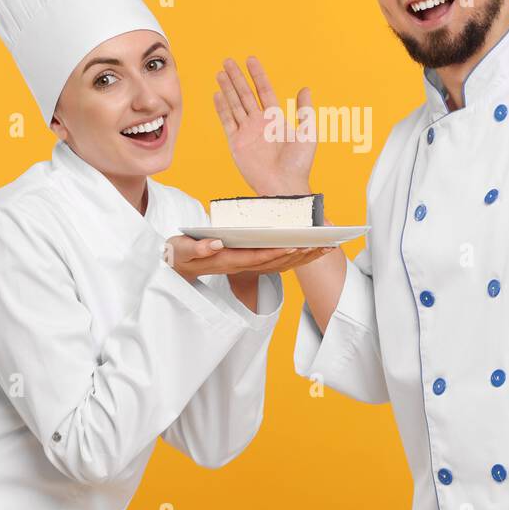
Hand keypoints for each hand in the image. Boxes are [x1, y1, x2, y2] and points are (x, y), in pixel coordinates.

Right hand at [163, 235, 332, 284]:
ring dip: (304, 257)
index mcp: (228, 261)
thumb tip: (215, 244)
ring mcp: (249, 266)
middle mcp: (243, 265)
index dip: (276, 253)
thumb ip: (197, 248)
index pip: (257, 258)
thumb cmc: (182, 253)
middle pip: (276, 263)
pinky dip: (298, 255)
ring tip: (326, 245)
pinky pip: (280, 261)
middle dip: (300, 254)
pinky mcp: (253, 262)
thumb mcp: (182, 249)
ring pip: (282, 264)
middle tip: (322, 244)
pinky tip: (314, 247)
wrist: (182, 263)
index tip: (294, 245)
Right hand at [214, 56, 315, 195]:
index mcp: (276, 119)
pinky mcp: (237, 143)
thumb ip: (305, 110)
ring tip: (220, 72)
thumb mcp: (307, 133)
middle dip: (237, 77)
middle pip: (245, 94)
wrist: (285, 186)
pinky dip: (222, 108)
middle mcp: (259, 123)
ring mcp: (247, 132)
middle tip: (228, 61)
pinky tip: (217, 95)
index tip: (250, 60)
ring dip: (227, 88)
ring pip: (234, 104)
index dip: (257, 75)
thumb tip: (305, 88)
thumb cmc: (299, 164)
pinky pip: (227, 122)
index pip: (264, 91)